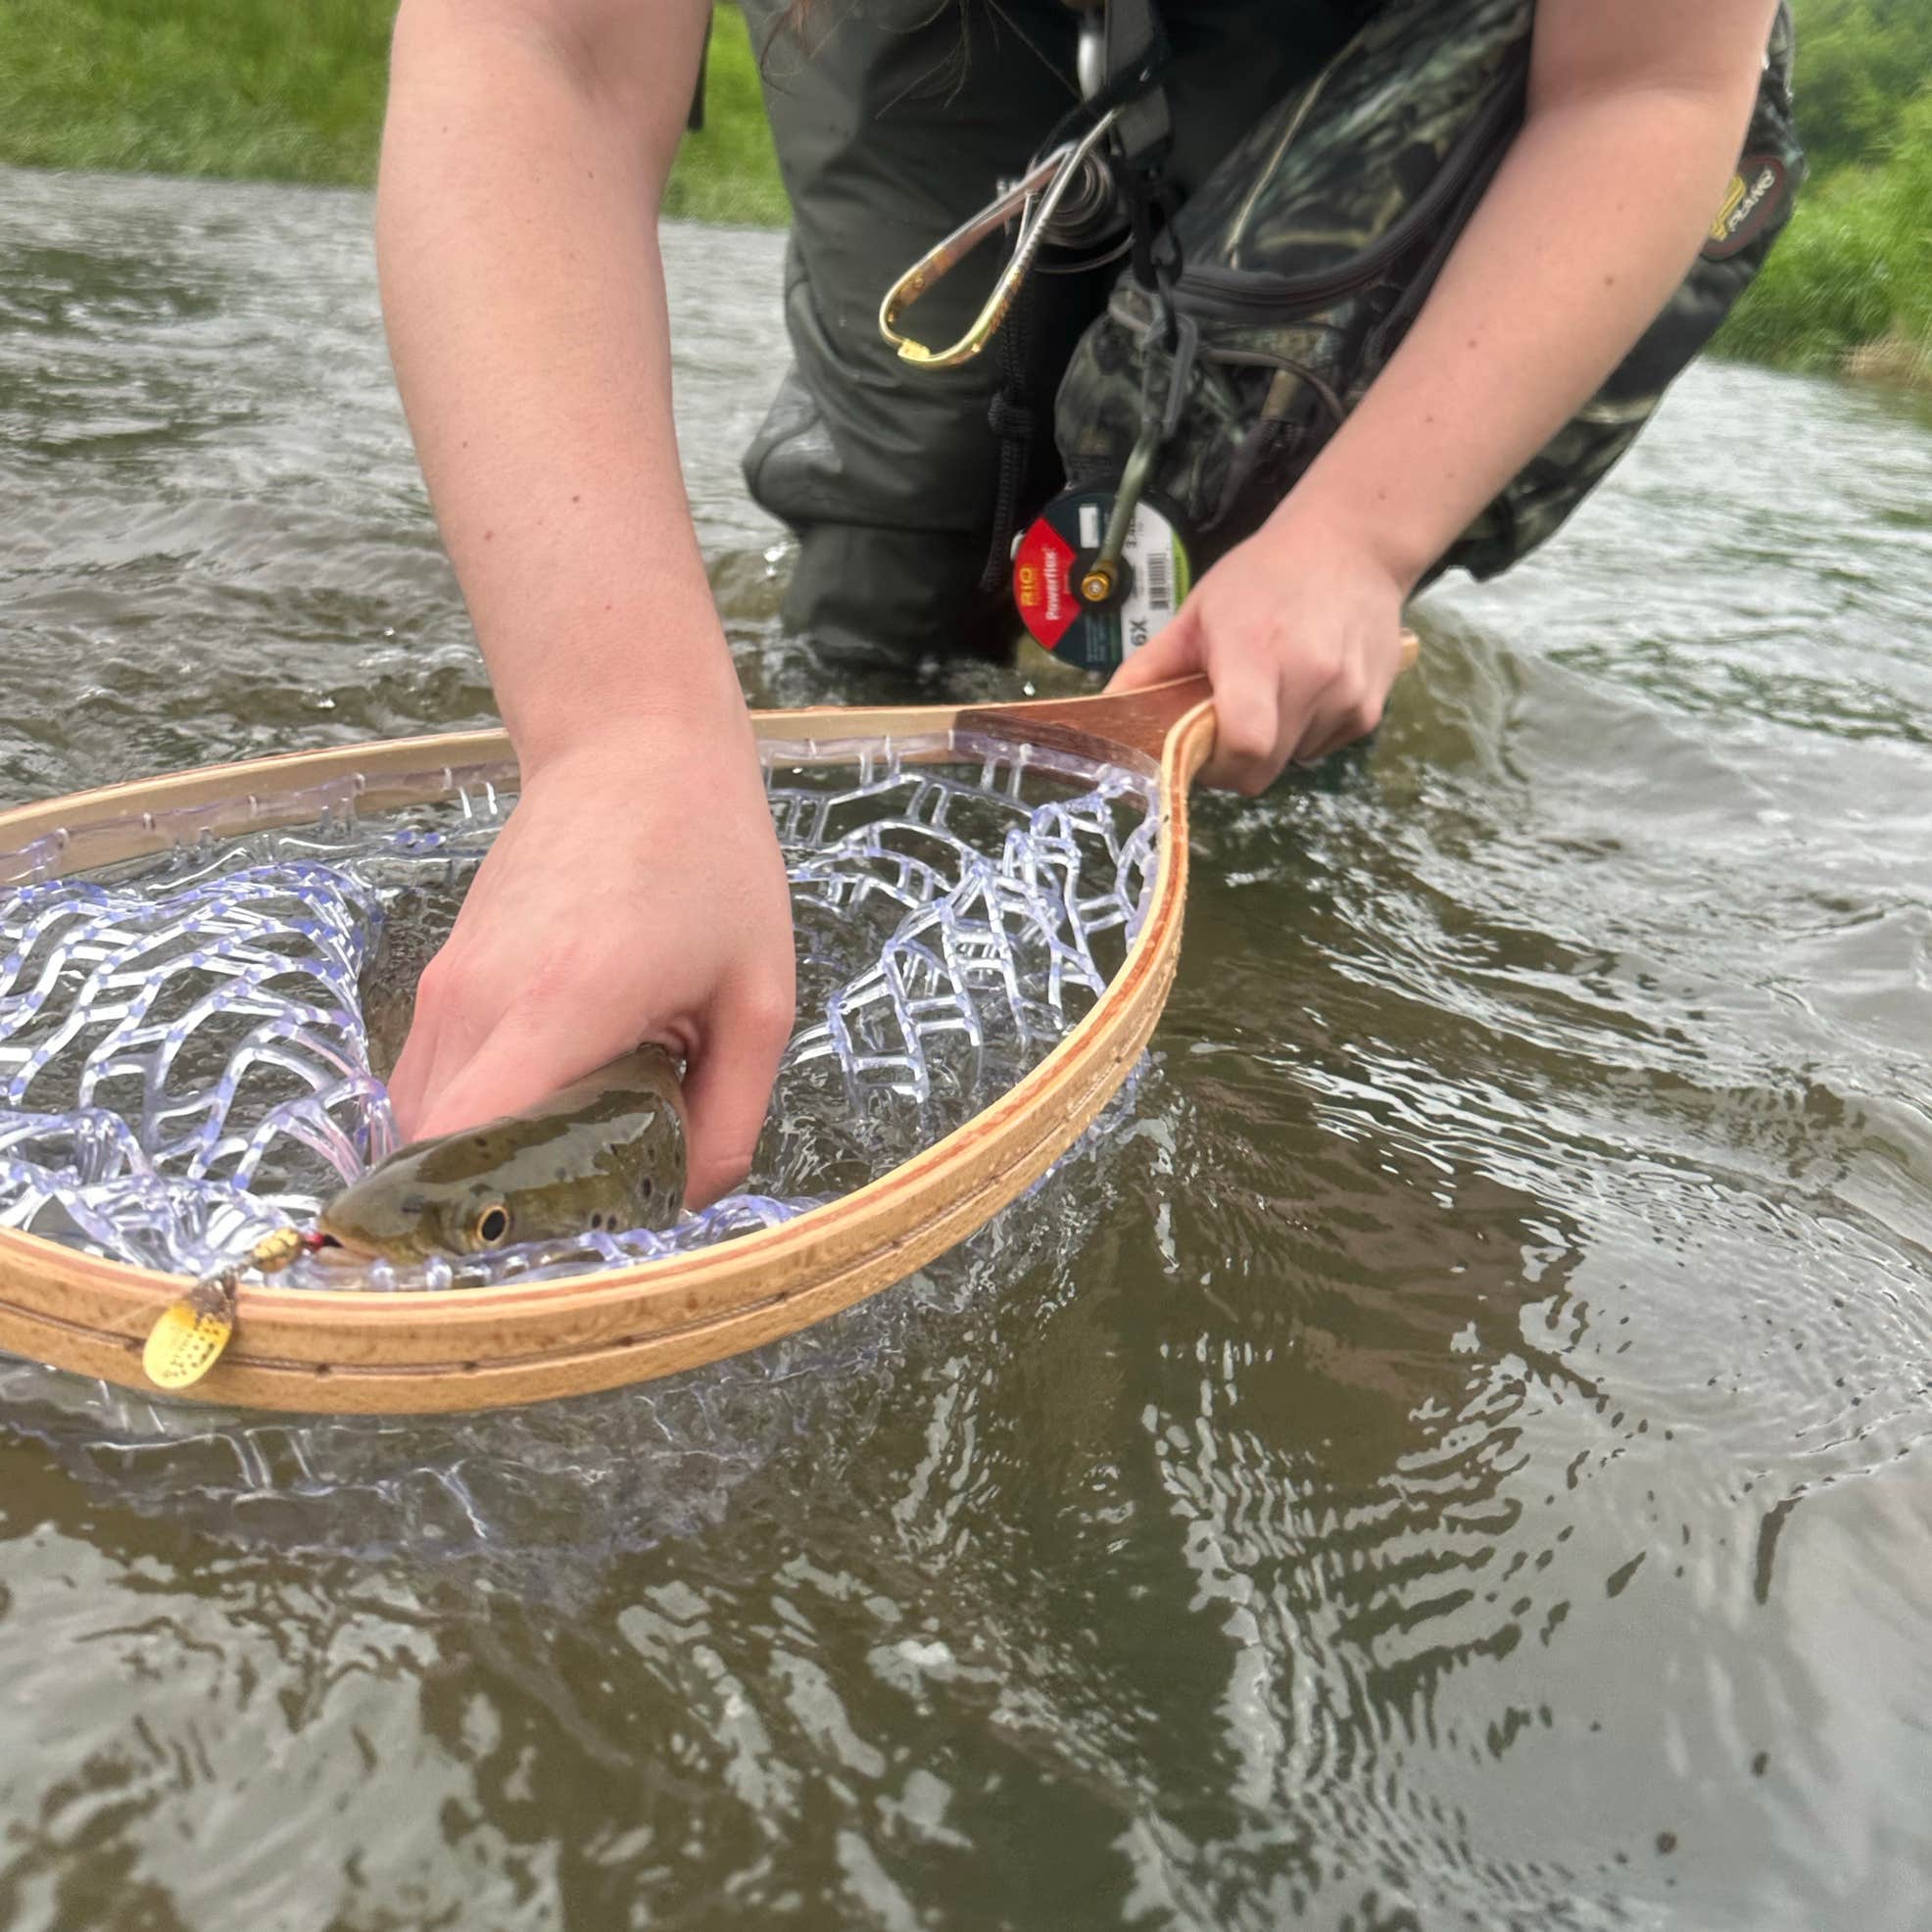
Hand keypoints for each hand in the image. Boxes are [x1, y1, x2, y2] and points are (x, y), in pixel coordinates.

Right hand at [386, 710, 794, 1207]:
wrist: (633, 745)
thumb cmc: (709, 858)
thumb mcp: (757, 997)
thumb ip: (729, 1116)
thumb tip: (690, 1204)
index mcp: (562, 1001)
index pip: (467, 1144)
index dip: (490, 1220)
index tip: (548, 1254)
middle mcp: (479, 998)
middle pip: (434, 1155)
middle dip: (495, 1207)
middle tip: (577, 1221)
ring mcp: (447, 984)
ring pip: (420, 1124)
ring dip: (480, 1163)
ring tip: (569, 1163)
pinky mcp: (443, 974)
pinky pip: (429, 1080)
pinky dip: (471, 1119)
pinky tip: (550, 1110)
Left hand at [1108, 503, 1410, 792]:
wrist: (1352, 546)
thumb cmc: (1264, 576)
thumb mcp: (1198, 613)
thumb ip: (1151, 668)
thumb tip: (1106, 714)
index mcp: (1257, 653)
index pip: (1244, 746)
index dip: (1216, 766)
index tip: (1199, 748)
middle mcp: (1311, 679)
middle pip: (1263, 770)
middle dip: (1235, 762)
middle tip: (1224, 724)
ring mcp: (1348, 696)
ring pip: (1293, 761)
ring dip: (1272, 744)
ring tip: (1270, 692)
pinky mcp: (1371, 710)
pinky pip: (1323, 748)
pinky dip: (1305, 734)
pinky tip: (1304, 688)